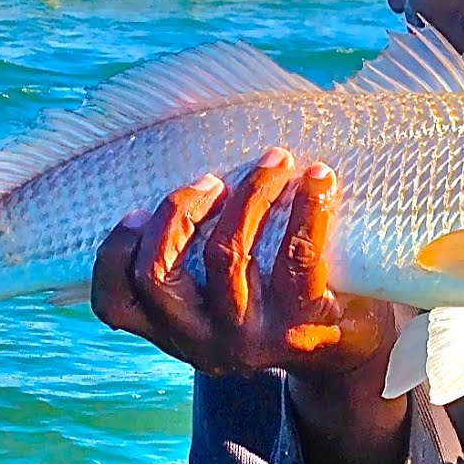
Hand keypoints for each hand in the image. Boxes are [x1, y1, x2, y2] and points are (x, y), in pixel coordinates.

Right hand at [91, 148, 390, 378]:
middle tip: (211, 180)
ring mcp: (250, 338)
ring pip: (225, 254)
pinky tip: (319, 178)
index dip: (114, 254)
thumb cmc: (277, 298)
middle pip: (158, 273)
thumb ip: (191, 244)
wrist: (349, 351)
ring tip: (275, 161)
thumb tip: (181, 111)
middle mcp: (203, 342)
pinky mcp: (301, 325)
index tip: (135, 209)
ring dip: (248, 194)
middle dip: (178, 211)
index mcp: (173, 332)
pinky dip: (309, 208)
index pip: (114, 304)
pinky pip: (297, 256)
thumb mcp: (223, 290)